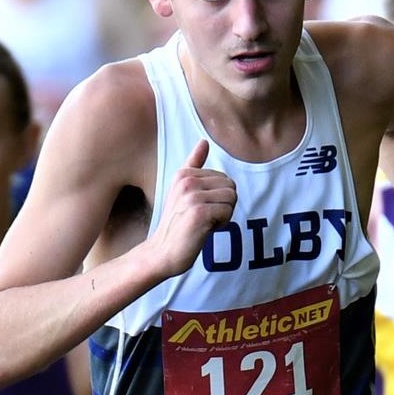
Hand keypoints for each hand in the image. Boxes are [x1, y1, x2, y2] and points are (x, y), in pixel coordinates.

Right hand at [149, 139, 236, 277]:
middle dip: (223, 205)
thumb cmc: (176, 224)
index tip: (199, 209)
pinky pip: (228, 212)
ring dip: (223, 215)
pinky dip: (221, 224)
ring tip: (203, 223)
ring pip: (231, 199)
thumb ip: (193, 166)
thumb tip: (204, 142)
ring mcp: (192, 197)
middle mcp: (187, 182)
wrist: (162, 253)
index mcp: (184, 174)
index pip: (224, 179)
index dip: (217, 198)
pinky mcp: (199, 213)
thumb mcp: (181, 190)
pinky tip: (204, 230)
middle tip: (203, 218)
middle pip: (231, 187)